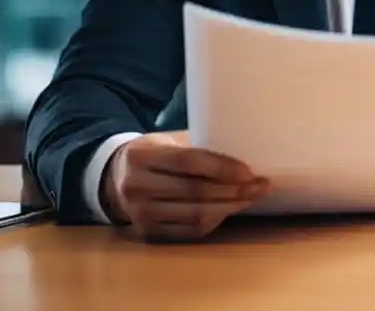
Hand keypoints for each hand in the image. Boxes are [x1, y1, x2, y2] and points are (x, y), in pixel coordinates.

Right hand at [101, 132, 270, 240]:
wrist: (115, 179)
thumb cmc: (151, 155)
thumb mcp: (165, 141)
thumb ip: (196, 145)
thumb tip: (242, 149)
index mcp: (141, 155)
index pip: (189, 161)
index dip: (222, 167)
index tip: (249, 171)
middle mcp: (136, 185)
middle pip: (195, 191)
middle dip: (234, 190)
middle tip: (260, 186)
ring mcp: (139, 213)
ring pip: (195, 215)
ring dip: (229, 208)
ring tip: (250, 198)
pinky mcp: (147, 233)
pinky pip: (189, 231)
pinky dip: (214, 222)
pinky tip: (228, 211)